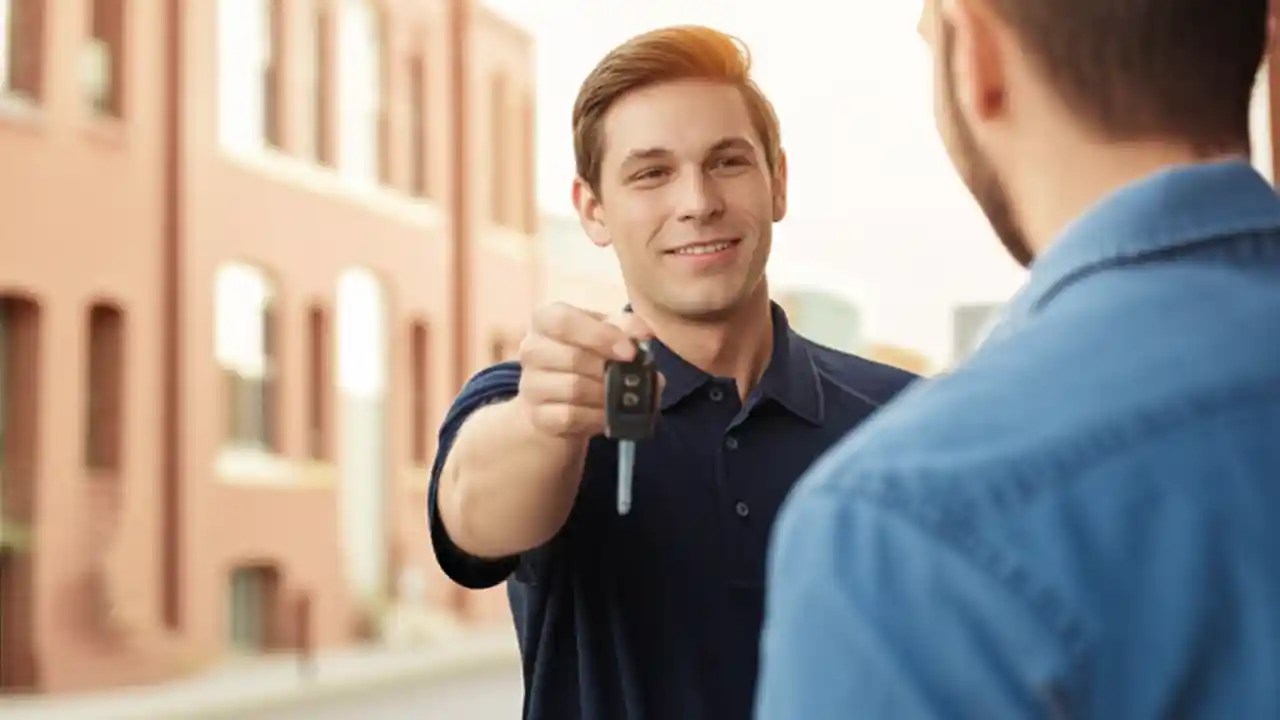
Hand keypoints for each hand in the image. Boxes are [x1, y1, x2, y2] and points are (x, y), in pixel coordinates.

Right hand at [515, 302, 656, 437]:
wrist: (556, 399)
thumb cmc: (585, 356)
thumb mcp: (605, 334)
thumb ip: (626, 328)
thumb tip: (645, 333)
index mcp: (545, 320)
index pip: (563, 321)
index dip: (600, 335)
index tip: (630, 351)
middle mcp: (532, 349)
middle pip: (572, 358)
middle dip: (609, 369)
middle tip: (632, 378)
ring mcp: (530, 385)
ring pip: (573, 389)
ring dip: (606, 394)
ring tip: (625, 396)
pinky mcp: (537, 416)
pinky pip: (571, 417)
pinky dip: (597, 416)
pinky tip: (610, 414)